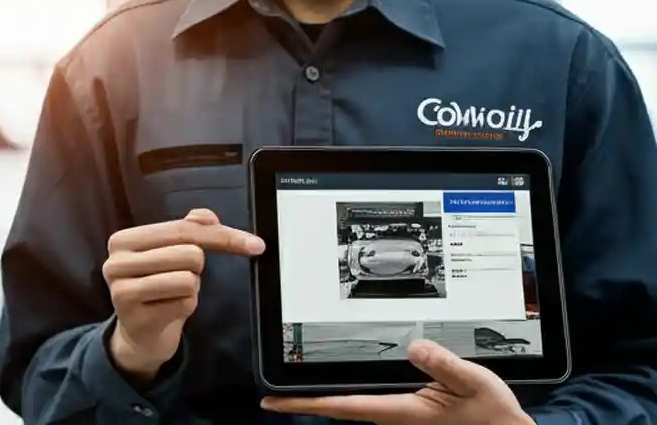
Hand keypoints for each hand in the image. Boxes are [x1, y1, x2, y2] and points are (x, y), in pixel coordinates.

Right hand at [104, 208, 265, 384]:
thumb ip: (189, 229)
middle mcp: (116, 262)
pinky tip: (168, 311)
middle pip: (189, 253)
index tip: (255, 245)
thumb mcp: (170, 254)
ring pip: (188, 279)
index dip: (223, 236)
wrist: (139, 334)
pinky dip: (186, 307)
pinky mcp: (134, 316)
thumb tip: (207, 217)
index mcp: (124, 239)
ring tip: (171, 294)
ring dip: (191, 288)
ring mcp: (121, 290)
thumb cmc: (157, 288)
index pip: (184, 229)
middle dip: (197, 268)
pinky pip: (184, 304)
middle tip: (180, 278)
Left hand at [261, 339, 533, 424]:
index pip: (344, 405)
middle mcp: (394, 415)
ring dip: (322, 400)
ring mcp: (399, 415)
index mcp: (404, 411)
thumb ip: (445, 365)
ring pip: (351, 407)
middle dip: (304, 403)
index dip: (306, 404)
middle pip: (339, 408)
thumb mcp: (475, 383)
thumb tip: (414, 347)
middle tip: (270, 399)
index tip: (273, 402)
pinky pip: (366, 403)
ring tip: (292, 391)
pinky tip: (334, 386)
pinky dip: (344, 396)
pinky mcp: (406, 411)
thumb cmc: (492, 414)